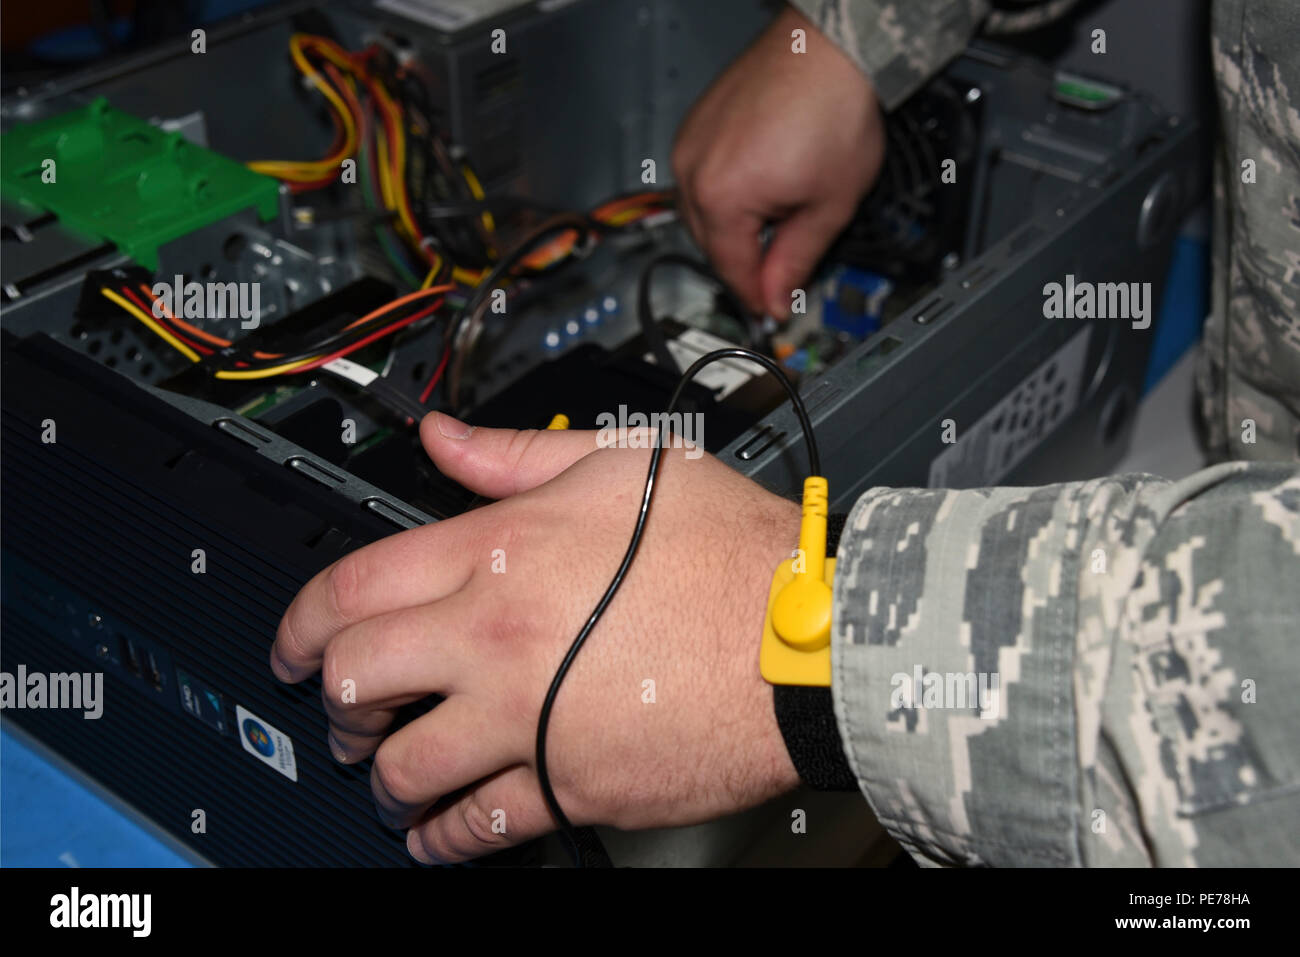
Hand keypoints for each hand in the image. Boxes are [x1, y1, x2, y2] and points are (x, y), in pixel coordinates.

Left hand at [271, 412, 801, 862]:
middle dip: (331, 697)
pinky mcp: (569, 784)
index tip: (292, 640)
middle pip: (354, 681)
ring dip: (379, 773)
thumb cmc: (730, 550)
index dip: (299, 620)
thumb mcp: (622, 463)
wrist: (809, 636)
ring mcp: (527, 719)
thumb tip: (442, 439)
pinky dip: (443, 835)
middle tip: (340, 705)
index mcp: (499, 553)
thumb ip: (514, 454)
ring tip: (386, 770)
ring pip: (403, 766)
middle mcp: (496, 639)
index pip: (353, 587)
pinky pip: (479, 825)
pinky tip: (438, 832)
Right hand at [672, 5, 884, 317]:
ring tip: (776, 216)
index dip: (758, 295)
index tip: (774, 307)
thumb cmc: (834, 108)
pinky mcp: (695, 125)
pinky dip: (726, 193)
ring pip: (702, 213)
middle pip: (711, 244)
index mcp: (721, 198)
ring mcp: (689, 144)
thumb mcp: (829, 205)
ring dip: (733, 227)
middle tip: (780, 269)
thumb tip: (778, 298)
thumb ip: (797, 260)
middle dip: (745, 260)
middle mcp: (693, 171)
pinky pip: (700, 178)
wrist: (831, 46)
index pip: (732, 270)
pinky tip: (759, 185)